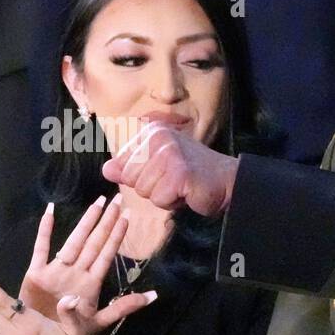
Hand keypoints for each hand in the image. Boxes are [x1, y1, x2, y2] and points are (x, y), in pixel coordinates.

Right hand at [21, 194, 129, 323]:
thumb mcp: (100, 321)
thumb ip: (124, 308)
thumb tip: (153, 296)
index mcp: (91, 283)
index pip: (107, 253)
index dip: (117, 235)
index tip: (127, 215)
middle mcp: (76, 272)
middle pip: (93, 242)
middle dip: (105, 221)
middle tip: (116, 198)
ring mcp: (56, 272)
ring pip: (73, 241)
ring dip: (84, 223)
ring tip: (96, 203)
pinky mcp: (36, 275)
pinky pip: (40, 249)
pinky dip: (44, 231)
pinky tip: (50, 211)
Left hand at [101, 119, 238, 215]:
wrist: (228, 181)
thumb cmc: (191, 174)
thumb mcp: (155, 166)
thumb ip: (129, 166)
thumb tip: (106, 170)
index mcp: (150, 131)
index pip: (121, 164)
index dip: (141, 176)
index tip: (164, 172)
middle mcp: (157, 137)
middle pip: (130, 178)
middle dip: (150, 187)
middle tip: (173, 181)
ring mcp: (169, 154)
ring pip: (143, 190)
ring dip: (162, 196)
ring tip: (181, 186)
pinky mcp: (179, 173)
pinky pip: (159, 199)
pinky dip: (172, 203)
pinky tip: (187, 193)